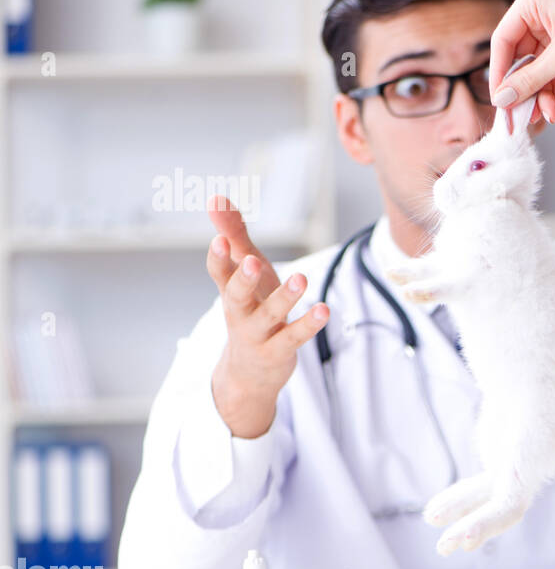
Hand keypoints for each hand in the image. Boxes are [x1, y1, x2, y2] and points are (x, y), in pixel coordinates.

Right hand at [206, 195, 328, 437]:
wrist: (250, 371)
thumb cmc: (251, 308)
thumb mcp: (246, 272)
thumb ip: (235, 235)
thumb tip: (215, 197)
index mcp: (230, 291)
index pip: (218, 273)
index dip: (218, 257)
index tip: (220, 239)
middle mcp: (239, 312)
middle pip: (235, 296)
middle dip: (243, 279)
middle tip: (253, 261)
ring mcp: (257, 334)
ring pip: (268, 316)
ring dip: (284, 298)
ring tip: (301, 278)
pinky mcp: (278, 351)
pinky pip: (293, 337)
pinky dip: (308, 324)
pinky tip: (324, 309)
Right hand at [489, 0, 554, 130]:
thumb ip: (529, 80)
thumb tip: (502, 100)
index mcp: (533, 0)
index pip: (504, 40)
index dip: (500, 73)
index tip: (500, 102)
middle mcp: (542, 12)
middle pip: (522, 60)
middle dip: (529, 91)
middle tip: (526, 118)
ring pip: (540, 71)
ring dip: (546, 96)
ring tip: (554, 116)